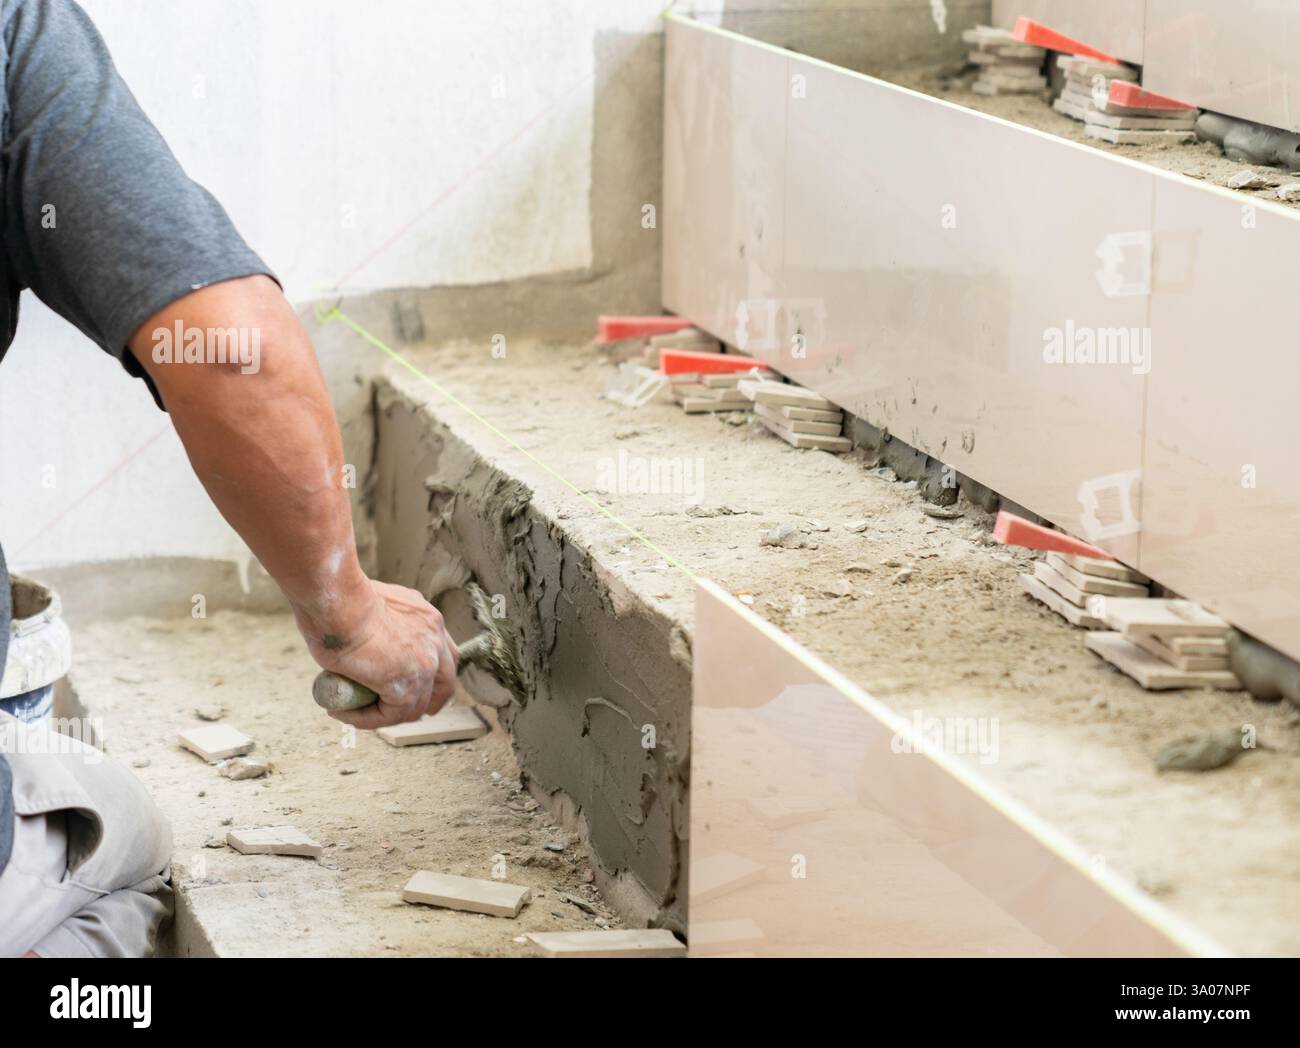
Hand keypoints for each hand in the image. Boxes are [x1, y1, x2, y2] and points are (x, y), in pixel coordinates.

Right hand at [298, 579, 457, 729]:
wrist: (339, 601)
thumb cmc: (343, 597)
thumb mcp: (375, 603)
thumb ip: (382, 620)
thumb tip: (367, 635)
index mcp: (429, 618)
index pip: (442, 654)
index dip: (429, 674)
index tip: (405, 682)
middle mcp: (435, 639)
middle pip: (445, 681)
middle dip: (427, 701)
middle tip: (398, 711)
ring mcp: (425, 663)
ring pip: (416, 705)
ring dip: (387, 714)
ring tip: (355, 711)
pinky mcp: (406, 686)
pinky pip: (390, 714)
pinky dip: (367, 719)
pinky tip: (344, 713)